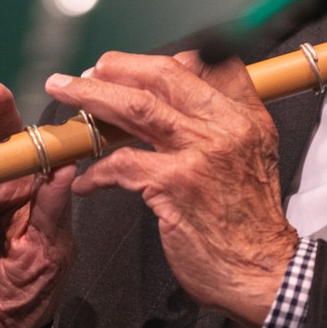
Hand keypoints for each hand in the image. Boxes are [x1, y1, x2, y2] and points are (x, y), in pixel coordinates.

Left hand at [44, 51, 298, 327]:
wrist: (261, 269)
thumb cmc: (250, 220)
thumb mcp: (255, 155)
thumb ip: (227, 123)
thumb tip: (186, 97)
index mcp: (246, 116)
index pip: (210, 62)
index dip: (168, 58)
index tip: (135, 66)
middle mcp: (226, 126)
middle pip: (165, 75)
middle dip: (119, 66)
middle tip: (90, 70)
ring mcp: (200, 152)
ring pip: (137, 107)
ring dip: (93, 96)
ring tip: (65, 93)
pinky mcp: (175, 183)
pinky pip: (121, 163)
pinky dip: (95, 172)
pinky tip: (85, 182)